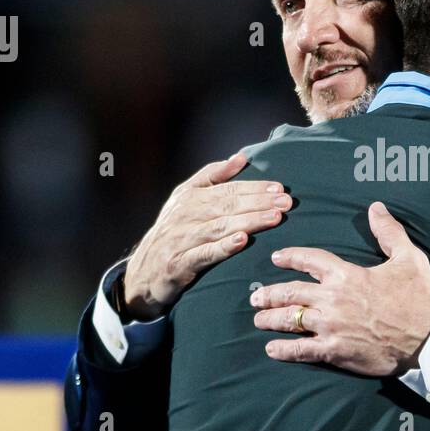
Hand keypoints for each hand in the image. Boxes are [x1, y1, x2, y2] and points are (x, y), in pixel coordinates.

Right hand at [123, 152, 290, 320]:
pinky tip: (242, 241)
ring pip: (220, 227)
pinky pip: (205, 253)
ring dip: (249, 221)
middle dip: (258, 203)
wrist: (142, 273)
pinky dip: (224, 247)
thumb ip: (213, 176)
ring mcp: (182, 239)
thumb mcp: (186, 198)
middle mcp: (186, 214)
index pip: (228, 189)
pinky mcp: (180, 263)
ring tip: (274, 218)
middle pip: (227, 205)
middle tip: (286, 202)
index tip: (279, 188)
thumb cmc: (173, 232)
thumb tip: (240, 157)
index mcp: (190, 196)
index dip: (254, 188)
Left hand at [250, 201, 429, 375]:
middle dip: (269, 294)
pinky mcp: (335, 350)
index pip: (309, 260)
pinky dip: (283, 350)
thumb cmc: (419, 299)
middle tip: (256, 297)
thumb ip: (389, 232)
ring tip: (258, 319)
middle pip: (290, 292)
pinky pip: (301, 350)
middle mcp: (333, 299)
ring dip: (270, 319)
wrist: (428, 339)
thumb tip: (376, 208)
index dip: (290, 257)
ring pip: (290, 319)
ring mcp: (331, 326)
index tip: (276, 257)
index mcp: (347, 274)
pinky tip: (271, 349)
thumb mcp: (410, 258)